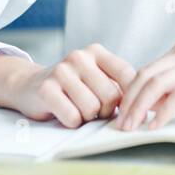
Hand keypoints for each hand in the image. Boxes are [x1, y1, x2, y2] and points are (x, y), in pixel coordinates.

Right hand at [0, 43, 136, 128]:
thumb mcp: (95, 76)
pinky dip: (72, 122)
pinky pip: (72, 117)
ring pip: (92, 108)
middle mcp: (79, 57)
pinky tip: (64, 113)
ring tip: (77, 109)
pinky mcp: (46, 89)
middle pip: (111, 96)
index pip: (127, 74)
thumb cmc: (70, 86)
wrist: (29, 85)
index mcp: (96, 52)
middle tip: (94, 110)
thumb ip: (116, 83)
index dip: (130, 96)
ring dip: (87, 117)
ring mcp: (61, 71)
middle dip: (105, 111)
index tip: (124, 107)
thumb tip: (145, 101)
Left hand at [116, 41, 174, 131]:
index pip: (144, 71)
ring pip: (158, 84)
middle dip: (128, 102)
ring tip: (131, 128)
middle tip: (119, 125)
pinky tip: (154, 126)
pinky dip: (162, 112)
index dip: (127, 94)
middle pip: (146, 76)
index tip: (118, 116)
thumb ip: (171, 94)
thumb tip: (141, 107)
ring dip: (140, 108)